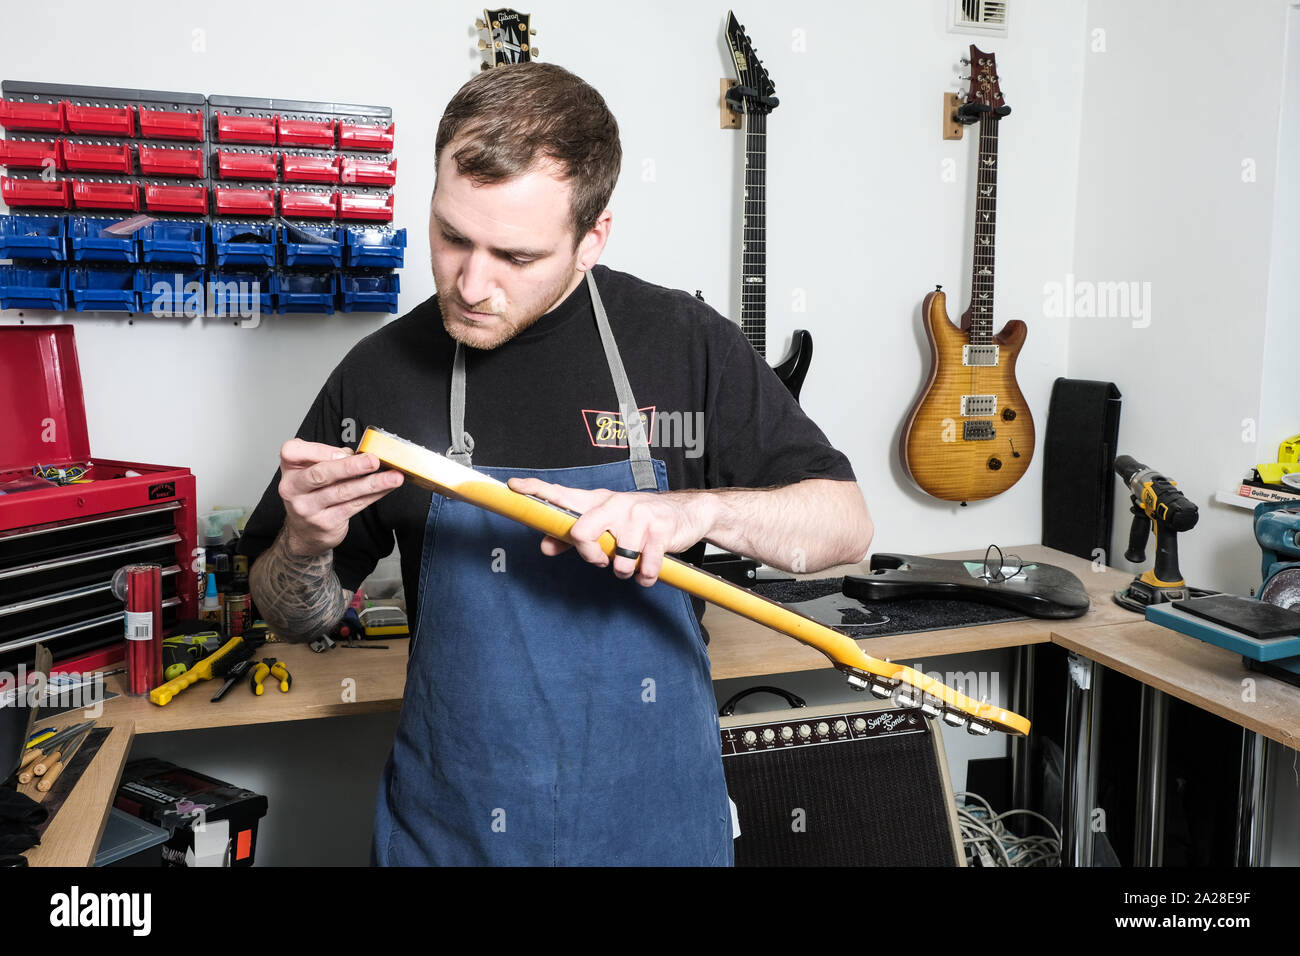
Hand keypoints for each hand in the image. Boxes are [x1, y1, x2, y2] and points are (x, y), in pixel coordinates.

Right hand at [277, 439, 403, 556]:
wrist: (304, 533)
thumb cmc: (311, 493)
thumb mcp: (311, 470)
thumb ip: (329, 458)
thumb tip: (359, 453)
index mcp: (289, 469)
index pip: (292, 451)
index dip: (319, 450)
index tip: (345, 451)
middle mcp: (293, 489)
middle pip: (320, 474)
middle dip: (350, 466)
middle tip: (373, 460)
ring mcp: (308, 508)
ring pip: (342, 492)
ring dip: (372, 483)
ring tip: (393, 476)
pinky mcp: (325, 523)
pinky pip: (354, 506)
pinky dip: (374, 495)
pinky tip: (387, 487)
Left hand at [506, 477, 712, 585]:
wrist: (689, 512)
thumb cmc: (642, 520)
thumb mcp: (608, 523)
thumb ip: (574, 537)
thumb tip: (545, 546)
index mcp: (598, 502)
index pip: (561, 493)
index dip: (536, 490)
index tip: (514, 486)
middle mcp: (615, 505)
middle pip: (582, 532)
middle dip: (589, 555)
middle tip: (601, 559)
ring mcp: (638, 517)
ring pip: (617, 560)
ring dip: (625, 571)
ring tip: (633, 562)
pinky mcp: (659, 532)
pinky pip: (644, 569)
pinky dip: (646, 577)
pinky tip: (648, 569)